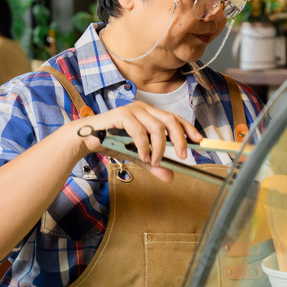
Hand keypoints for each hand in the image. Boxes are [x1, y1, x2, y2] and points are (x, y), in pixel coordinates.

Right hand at [79, 102, 202, 181]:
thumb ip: (154, 164)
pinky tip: (142, 156)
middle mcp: (144, 109)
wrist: (86, 139)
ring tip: (155, 161)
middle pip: (171, 120)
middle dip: (180, 139)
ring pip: (157, 127)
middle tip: (183, 156)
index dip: (188, 128)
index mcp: (150, 114)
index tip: (199, 141)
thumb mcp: (137, 156)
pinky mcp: (122, 115)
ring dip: (159, 148)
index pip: (174, 118)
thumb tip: (170, 177)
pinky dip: (144, 146)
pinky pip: (139, 131)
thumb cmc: (112, 142)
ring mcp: (133, 110)